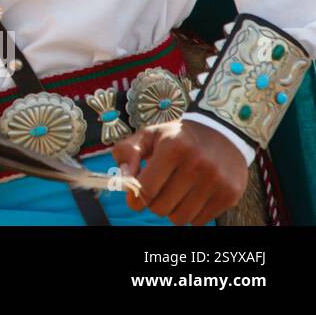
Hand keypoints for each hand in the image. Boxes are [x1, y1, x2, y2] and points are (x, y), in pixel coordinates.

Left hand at [111, 119, 248, 225]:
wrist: (223, 132)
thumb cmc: (178, 137)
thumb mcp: (149, 135)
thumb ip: (127, 152)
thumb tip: (124, 179)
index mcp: (173, 147)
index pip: (146, 189)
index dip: (137, 194)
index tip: (138, 191)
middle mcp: (197, 164)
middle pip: (160, 207)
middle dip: (154, 201)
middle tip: (160, 188)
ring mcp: (216, 181)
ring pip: (180, 218)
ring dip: (173, 209)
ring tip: (176, 192)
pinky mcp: (230, 195)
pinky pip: (199, 222)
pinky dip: (191, 214)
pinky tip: (192, 196)